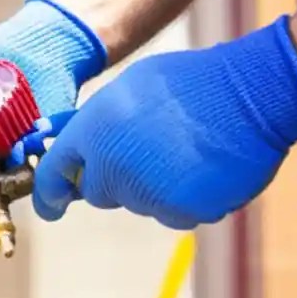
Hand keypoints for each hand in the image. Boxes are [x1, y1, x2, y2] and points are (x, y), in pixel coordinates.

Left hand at [35, 15, 296, 229]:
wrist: (247, 93)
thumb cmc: (185, 84)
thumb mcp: (123, 91)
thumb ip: (91, 124)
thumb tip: (62, 142)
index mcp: (93, 135)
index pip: (54, 174)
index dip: (49, 192)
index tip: (49, 205)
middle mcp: (113, 169)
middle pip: (98, 192)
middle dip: (112, 178)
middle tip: (142, 151)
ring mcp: (148, 195)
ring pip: (138, 202)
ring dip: (151, 186)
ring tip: (180, 150)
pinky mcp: (183, 212)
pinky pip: (173, 212)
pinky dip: (183, 197)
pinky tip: (200, 167)